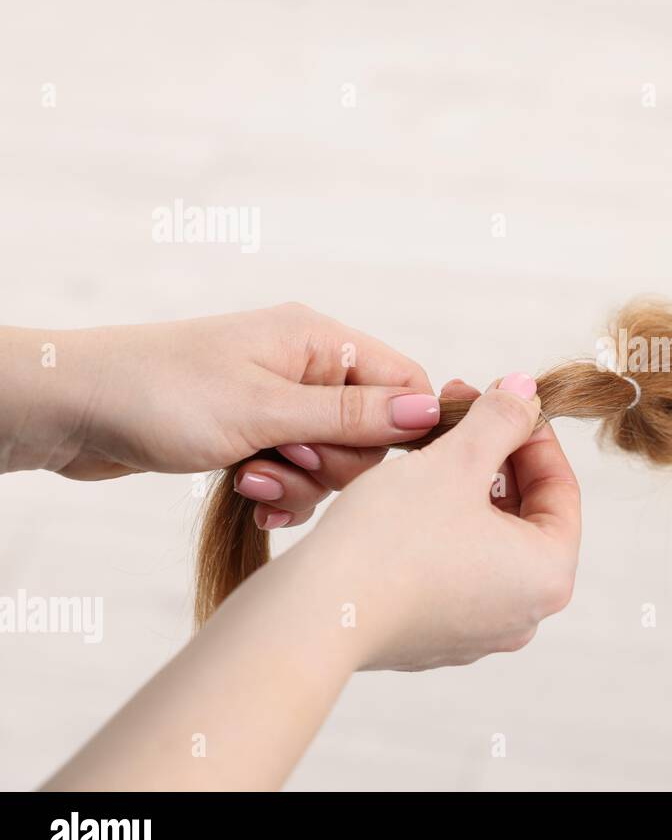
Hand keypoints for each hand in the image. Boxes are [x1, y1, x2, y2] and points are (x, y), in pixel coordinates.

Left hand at [1, 304, 441, 527]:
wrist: (72, 410)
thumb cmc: (161, 394)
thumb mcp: (265, 411)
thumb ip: (351, 415)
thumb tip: (430, 412)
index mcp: (318, 340)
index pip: (403, 381)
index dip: (403, 429)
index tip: (378, 466)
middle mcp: (306, 366)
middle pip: (371, 431)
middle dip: (333, 464)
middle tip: (284, 464)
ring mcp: (279, 401)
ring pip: (333, 460)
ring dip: (300, 485)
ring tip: (251, 484)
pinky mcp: (255, 434)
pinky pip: (297, 473)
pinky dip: (280, 493)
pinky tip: (249, 499)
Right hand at [288, 372, 581, 670]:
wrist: (311, 615)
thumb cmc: (391, 540)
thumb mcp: (456, 461)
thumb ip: (500, 420)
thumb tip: (527, 391)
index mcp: (548, 575)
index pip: (560, 488)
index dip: (529, 432)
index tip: (499, 397)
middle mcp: (522, 615)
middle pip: (523, 514)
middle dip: (492, 455)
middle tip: (457, 409)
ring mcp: (475, 632)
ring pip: (482, 539)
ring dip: (462, 486)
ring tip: (427, 445)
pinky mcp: (429, 638)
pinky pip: (448, 568)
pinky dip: (436, 526)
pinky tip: (402, 491)